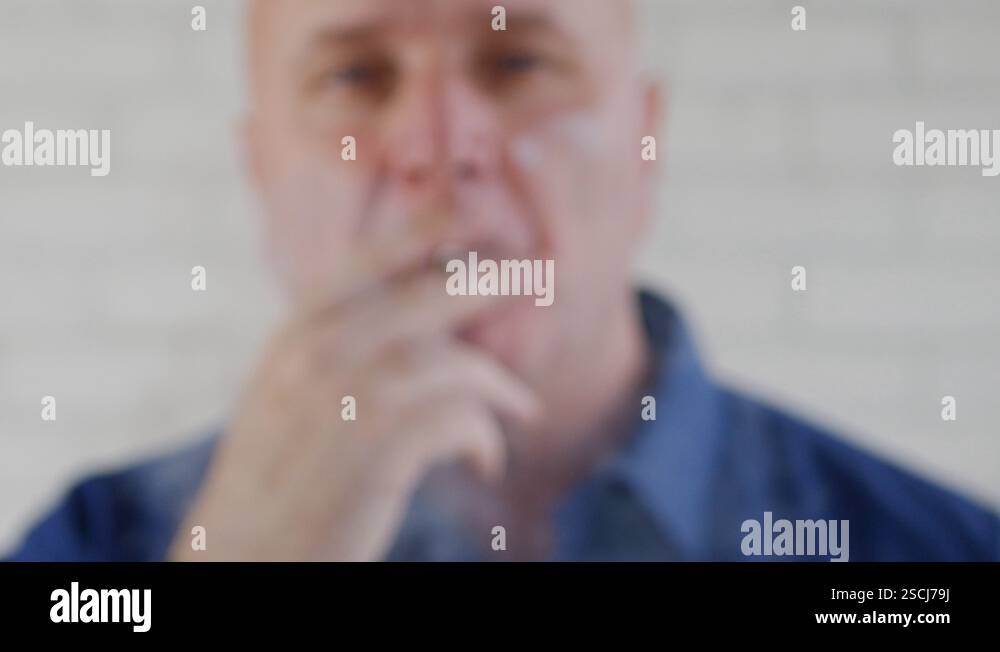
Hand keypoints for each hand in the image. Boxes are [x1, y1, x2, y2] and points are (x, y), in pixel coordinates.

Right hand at [168, 220, 538, 560]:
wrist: (242, 557)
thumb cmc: (273, 483)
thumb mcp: (284, 400)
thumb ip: (333, 356)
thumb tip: (417, 331)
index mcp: (294, 336)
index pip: (365, 262)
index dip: (423, 229)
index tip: (469, 211)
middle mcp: (316, 353)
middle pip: (426, 294)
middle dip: (489, 281)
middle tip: (533, 274)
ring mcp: (344, 396)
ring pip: (453, 361)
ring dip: (498, 386)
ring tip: (520, 408)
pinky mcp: (374, 448)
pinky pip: (460, 419)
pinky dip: (485, 438)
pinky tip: (486, 462)